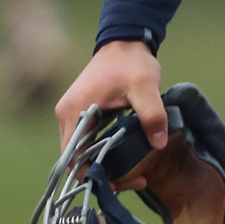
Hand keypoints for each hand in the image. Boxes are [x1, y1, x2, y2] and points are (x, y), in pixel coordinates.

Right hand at [54, 41, 165, 188]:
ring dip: (104, 165)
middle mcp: (66, 116)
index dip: (94, 175)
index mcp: (74, 112)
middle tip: (136, 180)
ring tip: (135, 173)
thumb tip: (158, 144)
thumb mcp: (145, 86)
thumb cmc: (131, 62)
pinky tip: (127, 158)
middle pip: (76, 159)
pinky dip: (103, 153)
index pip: (74, 158)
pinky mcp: (80, 114)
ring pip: (82, 152)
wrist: (124, 41)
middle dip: (104, 174)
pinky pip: (87, 142)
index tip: (122, 182)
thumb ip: (152, 114)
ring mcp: (72, 115)